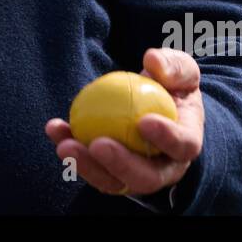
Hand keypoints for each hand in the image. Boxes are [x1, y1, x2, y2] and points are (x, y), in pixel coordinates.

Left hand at [46, 48, 204, 199]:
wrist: (155, 105)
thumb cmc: (172, 85)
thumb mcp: (181, 70)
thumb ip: (173, 65)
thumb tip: (151, 61)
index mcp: (186, 143)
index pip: (183, 146)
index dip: (166, 138)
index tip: (143, 121)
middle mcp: (164, 168)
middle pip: (146, 177)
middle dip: (121, 164)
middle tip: (98, 144)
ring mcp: (136, 174)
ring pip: (113, 181)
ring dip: (87, 166)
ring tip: (65, 146)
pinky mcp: (110, 172)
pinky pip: (91, 166)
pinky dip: (72, 149)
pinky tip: (54, 128)